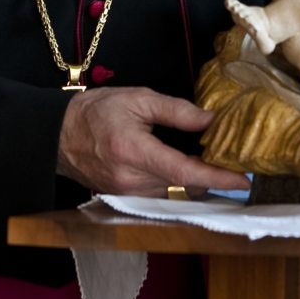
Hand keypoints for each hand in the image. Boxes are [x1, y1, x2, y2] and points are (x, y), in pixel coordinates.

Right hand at [56, 87, 249, 196]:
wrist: (57, 135)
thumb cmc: (96, 111)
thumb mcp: (137, 99)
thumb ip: (176, 111)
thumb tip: (211, 120)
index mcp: (134, 151)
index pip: (184, 172)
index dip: (216, 178)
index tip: (242, 180)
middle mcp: (130, 181)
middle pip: (183, 186)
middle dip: (209, 175)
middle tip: (232, 159)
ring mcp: (125, 194)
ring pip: (172, 193)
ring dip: (191, 180)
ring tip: (209, 160)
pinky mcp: (122, 199)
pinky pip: (158, 195)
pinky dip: (174, 183)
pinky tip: (183, 168)